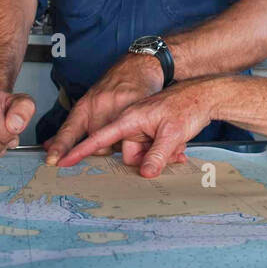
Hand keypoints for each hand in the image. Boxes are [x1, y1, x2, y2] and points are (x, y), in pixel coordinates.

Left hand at [43, 52, 165, 165]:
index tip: (53, 160)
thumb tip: (49, 147)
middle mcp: (98, 105)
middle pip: (96, 143)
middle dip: (103, 147)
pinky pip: (134, 134)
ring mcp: (117, 106)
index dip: (60, 146)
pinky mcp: (135, 107)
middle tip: (110, 136)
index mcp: (85, 106)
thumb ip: (71, 128)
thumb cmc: (113, 86)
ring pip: (116, 142)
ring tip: (125, 129)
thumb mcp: (89, 104)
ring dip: (120, 143)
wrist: (137, 65)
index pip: (69, 130)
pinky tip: (137, 127)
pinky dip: (135, 137)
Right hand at [56, 81, 211, 175]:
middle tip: (172, 153)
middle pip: (126, 153)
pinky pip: (148, 148)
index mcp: (129, 118)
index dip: (81, 150)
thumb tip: (146, 174)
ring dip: (157, 156)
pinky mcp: (148, 129)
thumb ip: (158, 154)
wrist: (203, 93)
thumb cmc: (187, 105)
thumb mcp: (174, 132)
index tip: (63, 161)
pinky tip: (178, 147)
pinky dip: (161, 151)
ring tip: (179, 146)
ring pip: (140, 153)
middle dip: (146, 159)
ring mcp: (139, 126)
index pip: (100, 137)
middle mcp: (130, 122)